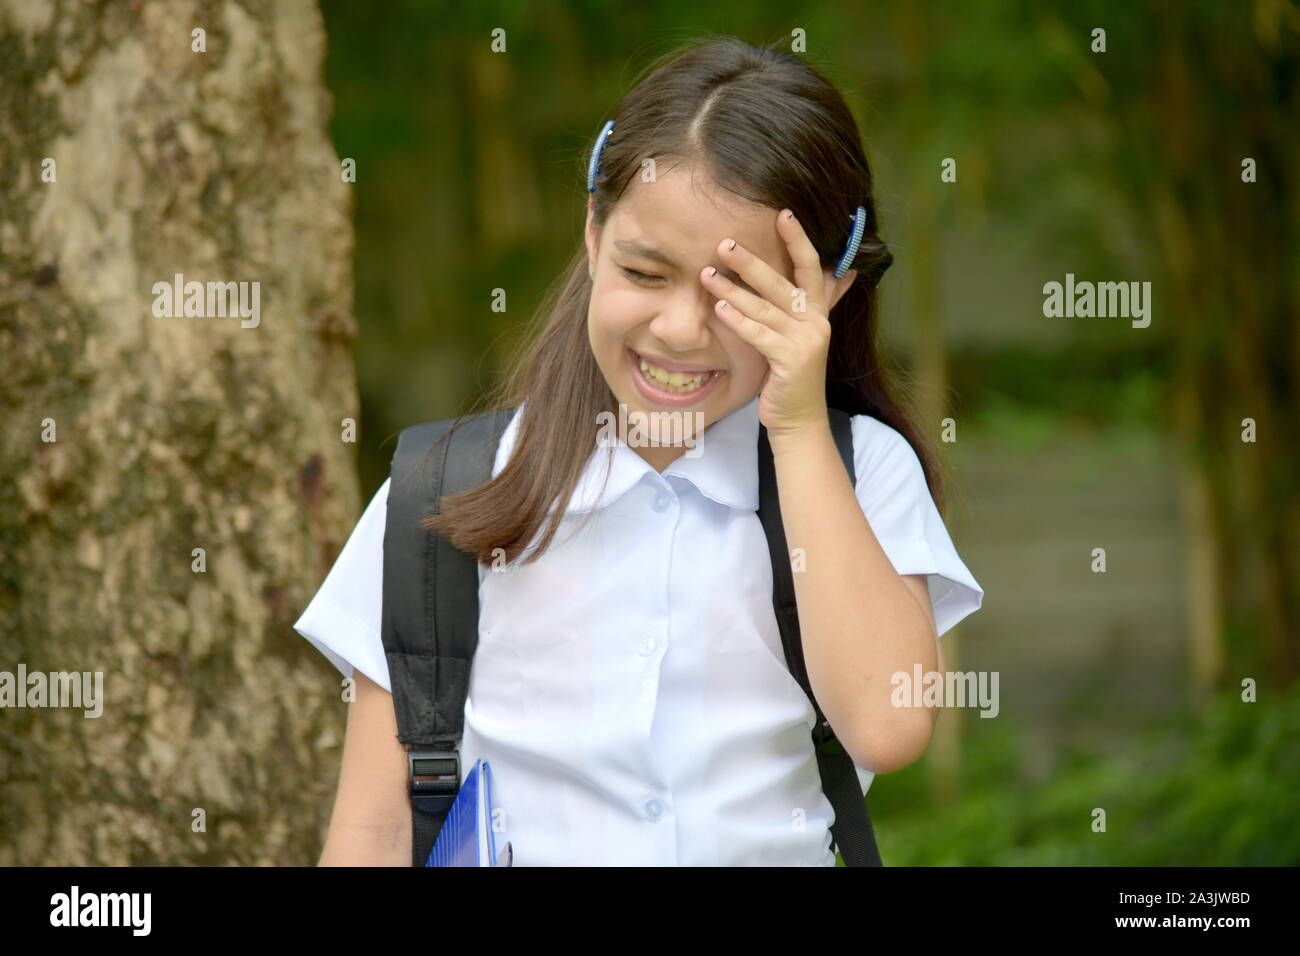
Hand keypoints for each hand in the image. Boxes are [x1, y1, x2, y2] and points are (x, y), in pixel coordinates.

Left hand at [700, 209, 846, 438]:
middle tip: (724, 244)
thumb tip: (841, 271)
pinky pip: (759, 335)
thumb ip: (814, 303)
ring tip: (707, 274)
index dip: (798, 239)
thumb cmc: (790, 375)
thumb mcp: (801, 336)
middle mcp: (815, 322)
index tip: (782, 213)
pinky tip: (718, 308)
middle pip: (782, 283)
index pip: (811, 267)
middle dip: (752, 262)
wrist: (798, 420)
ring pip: (765, 308)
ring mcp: (805, 342)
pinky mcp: (791, 361)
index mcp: (818, 312)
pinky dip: (738, 320)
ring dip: (733, 290)